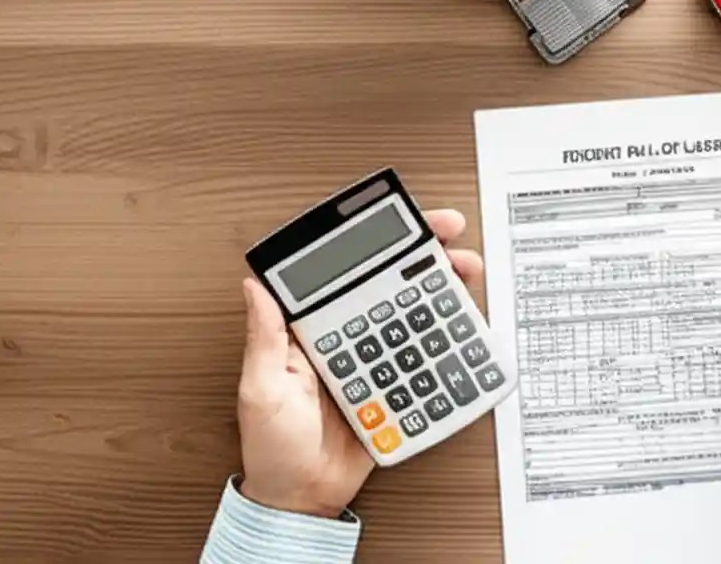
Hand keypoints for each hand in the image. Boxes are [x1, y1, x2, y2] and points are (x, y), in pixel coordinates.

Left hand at [236, 209, 484, 516]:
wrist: (303, 497)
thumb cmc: (272, 447)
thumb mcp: (261, 389)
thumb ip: (265, 339)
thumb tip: (255, 287)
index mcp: (313, 330)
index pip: (347, 275)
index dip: (375, 245)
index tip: (402, 223)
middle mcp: (348, 338)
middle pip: (392, 286)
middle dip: (426, 258)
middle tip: (452, 242)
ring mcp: (376, 361)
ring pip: (416, 316)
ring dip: (444, 294)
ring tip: (465, 278)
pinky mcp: (397, 385)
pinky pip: (427, 359)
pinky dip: (449, 342)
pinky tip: (463, 329)